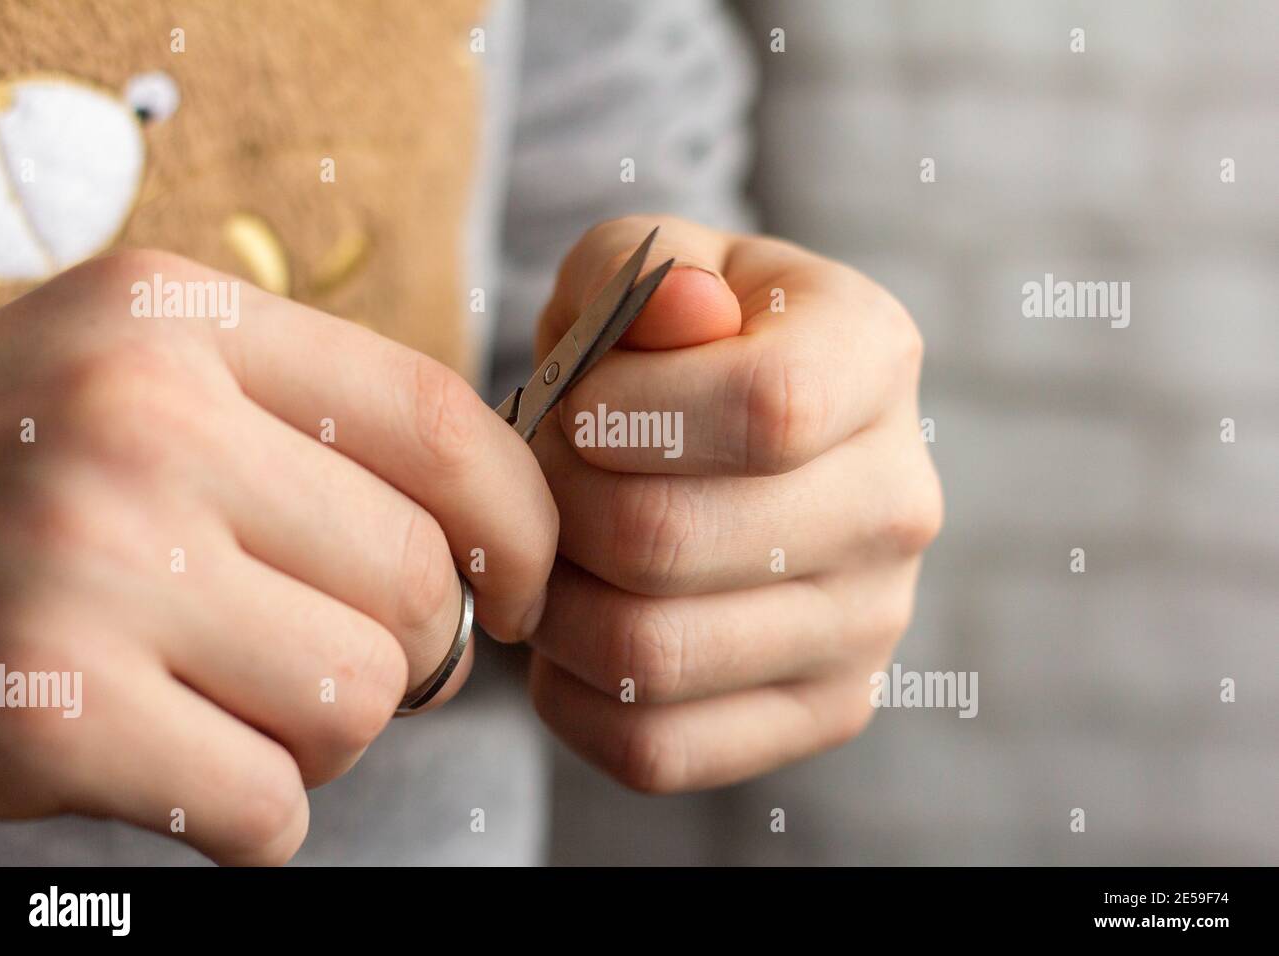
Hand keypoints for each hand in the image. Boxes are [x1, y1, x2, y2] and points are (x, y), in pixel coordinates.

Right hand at [0, 251, 555, 862]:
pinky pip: (267, 804)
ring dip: (329, 729)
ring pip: (358, 698)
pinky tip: (185, 761)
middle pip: (415, 577)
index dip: (522, 523)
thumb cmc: (26, 473)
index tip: (526, 588)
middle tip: (346, 653)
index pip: (437, 420)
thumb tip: (499, 560)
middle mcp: (137, 422)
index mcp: (181, 319)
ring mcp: (86, 566)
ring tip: (242, 698)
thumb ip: (319, 432)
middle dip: (416, 646)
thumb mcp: (154, 383)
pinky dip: (256, 810)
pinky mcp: (50, 712)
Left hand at [524, 216, 941, 791]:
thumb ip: (640, 269)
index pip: (764, 408)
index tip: (578, 407)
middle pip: (668, 541)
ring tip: (551, 555)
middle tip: (540, 485)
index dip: (621, 413)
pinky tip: (577, 632)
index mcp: (874, 359)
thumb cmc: (671, 348)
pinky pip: (656, 749)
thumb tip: (686, 312)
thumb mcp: (645, 270)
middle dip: (556, 508)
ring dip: (553, 604)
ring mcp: (873, 622)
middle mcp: (897, 501)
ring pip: (649, 655)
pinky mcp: (828, 711)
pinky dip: (573, 698)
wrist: (733, 444)